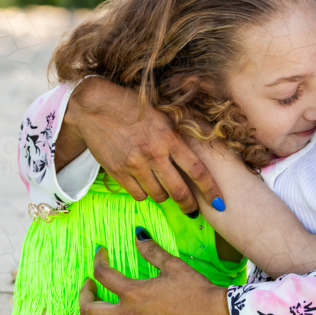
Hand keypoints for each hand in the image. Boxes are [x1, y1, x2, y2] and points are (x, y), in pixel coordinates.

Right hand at [58, 76, 222, 213]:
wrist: (96, 107)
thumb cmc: (133, 106)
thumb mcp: (164, 113)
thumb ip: (185, 128)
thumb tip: (212, 135)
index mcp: (169, 138)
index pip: (197, 170)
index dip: (211, 189)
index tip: (220, 203)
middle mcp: (154, 154)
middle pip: (178, 191)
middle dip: (189, 205)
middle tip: (193, 210)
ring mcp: (134, 166)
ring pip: (158, 195)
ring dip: (166, 197)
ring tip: (168, 192)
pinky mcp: (117, 173)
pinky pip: (138, 195)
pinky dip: (146, 194)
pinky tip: (148, 186)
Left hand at [80, 236, 226, 314]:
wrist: (210, 313)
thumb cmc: (194, 290)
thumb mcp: (173, 267)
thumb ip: (152, 251)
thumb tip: (138, 235)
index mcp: (134, 293)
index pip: (103, 275)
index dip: (98, 261)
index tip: (101, 253)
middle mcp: (128, 314)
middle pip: (89, 310)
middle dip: (84, 295)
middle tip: (88, 284)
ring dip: (94, 310)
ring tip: (99, 300)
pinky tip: (119, 309)